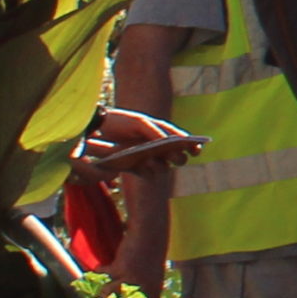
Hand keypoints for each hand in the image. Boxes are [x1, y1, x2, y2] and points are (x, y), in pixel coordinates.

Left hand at [77, 106, 191, 162]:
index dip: (193, 146)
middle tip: (174, 154)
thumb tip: (167, 142)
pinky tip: (143, 164)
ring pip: (164, 168)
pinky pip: (149, 175)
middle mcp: (160, 150)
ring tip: (153, 158)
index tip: (196, 148)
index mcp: (165, 135)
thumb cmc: (123, 122)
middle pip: (178, 159)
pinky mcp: (137, 170)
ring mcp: (149, 160)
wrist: (100, 128)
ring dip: (162, 165)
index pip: (184, 142)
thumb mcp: (139, 122)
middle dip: (179, 158)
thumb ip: (154, 131)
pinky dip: (148, 171)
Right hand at [105, 181, 168, 293]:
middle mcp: (143, 287)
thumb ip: (143, 289)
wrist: (150, 233)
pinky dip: (99, 271)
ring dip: (103, 288)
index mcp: (154, 291)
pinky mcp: (120, 268)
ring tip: (103, 281)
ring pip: (107, 293)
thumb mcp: (153, 275)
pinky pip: (103, 275)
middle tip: (106, 296)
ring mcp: (132, 278)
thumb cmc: (151, 254)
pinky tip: (100, 267)